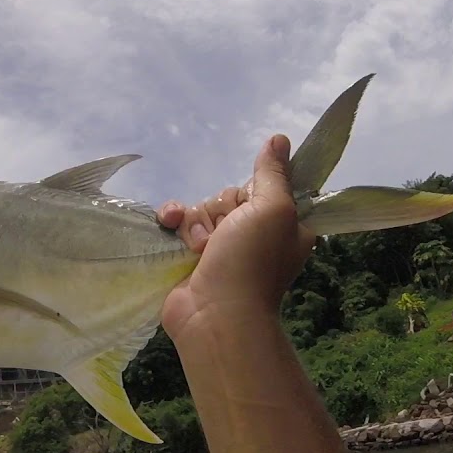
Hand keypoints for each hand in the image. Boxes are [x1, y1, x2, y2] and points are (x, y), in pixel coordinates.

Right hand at [155, 134, 315, 340]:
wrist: (214, 313)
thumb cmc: (251, 261)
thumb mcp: (273, 208)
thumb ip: (273, 173)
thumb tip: (278, 139)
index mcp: (283, 225)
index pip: (264, 187)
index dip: (252, 192)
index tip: (251, 204)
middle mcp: (254, 235)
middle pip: (229, 196)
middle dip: (221, 210)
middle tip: (226, 234)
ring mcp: (221, 247)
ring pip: (203, 208)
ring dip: (197, 222)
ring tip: (200, 247)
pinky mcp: (190, 255)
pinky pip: (179, 221)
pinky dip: (173, 221)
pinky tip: (170, 225)